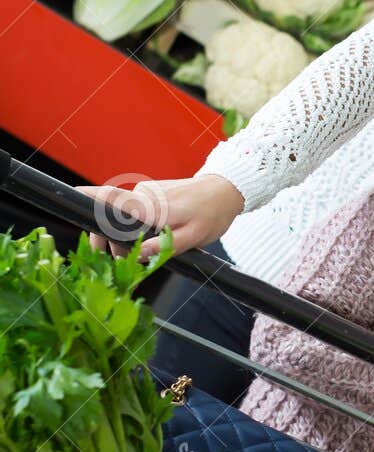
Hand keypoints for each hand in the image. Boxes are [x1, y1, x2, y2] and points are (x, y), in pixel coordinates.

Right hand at [77, 174, 244, 260]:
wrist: (226, 190)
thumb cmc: (211, 214)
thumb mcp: (193, 237)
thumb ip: (164, 246)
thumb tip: (137, 254)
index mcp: (150, 206)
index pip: (111, 199)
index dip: (88, 198)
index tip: (69, 197)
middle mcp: (143, 196)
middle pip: (109, 214)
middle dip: (103, 238)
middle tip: (109, 261)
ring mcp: (145, 194)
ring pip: (121, 217)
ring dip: (120, 237)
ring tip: (128, 258)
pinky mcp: (150, 195)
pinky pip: (133, 213)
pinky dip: (131, 228)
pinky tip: (141, 244)